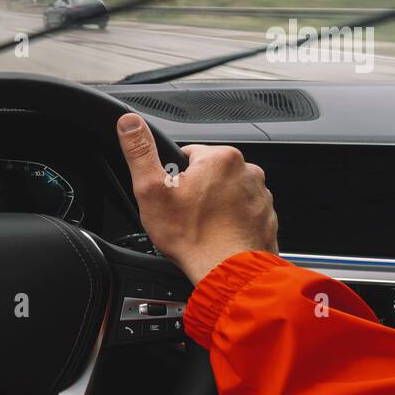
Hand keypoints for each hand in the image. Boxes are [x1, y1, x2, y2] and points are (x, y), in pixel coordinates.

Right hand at [116, 112, 277, 284]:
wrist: (228, 272)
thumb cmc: (193, 236)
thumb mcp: (152, 190)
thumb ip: (139, 151)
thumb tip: (128, 122)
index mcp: (220, 158)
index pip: (188, 155)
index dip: (173, 177)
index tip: (172, 197)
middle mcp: (247, 170)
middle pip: (209, 174)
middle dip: (195, 191)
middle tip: (184, 215)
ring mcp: (260, 194)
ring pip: (226, 193)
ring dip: (214, 206)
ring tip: (202, 228)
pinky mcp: (266, 216)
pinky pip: (242, 211)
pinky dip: (230, 221)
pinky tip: (218, 236)